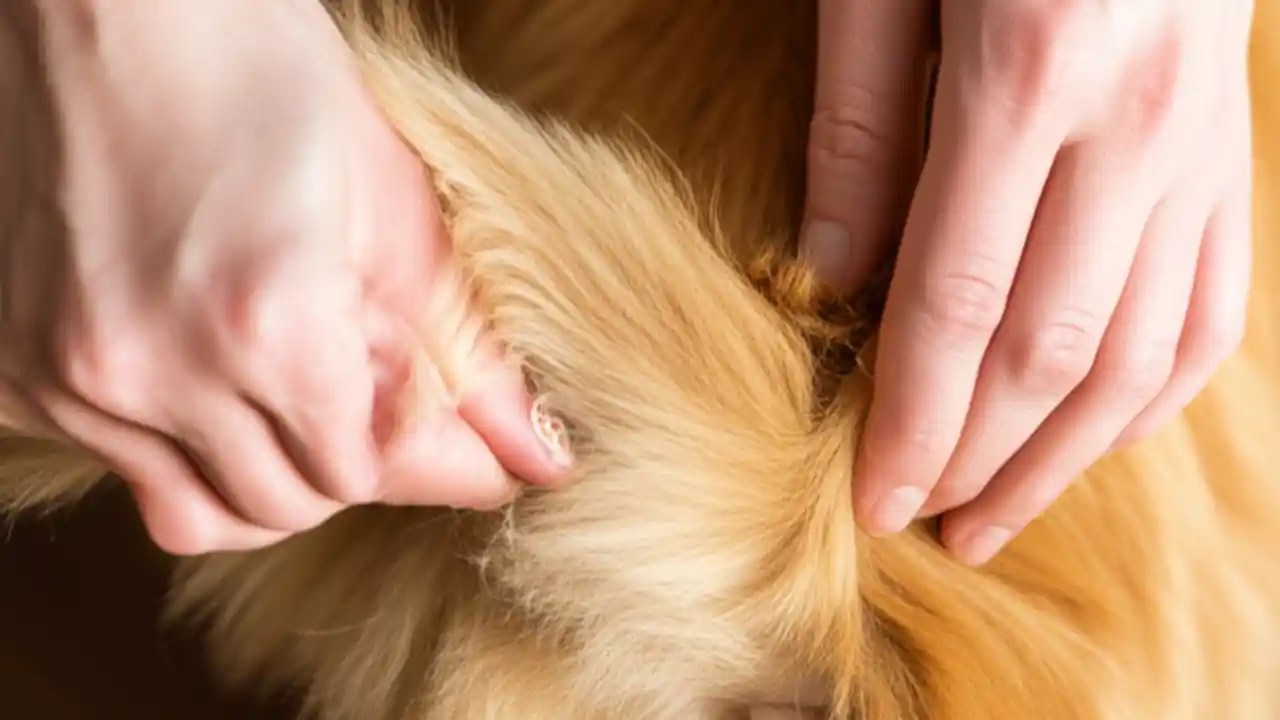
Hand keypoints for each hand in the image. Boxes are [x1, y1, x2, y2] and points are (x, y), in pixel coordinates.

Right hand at [0, 0, 572, 554]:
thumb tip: (542, 456)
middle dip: (350, 463)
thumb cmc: (259, 73)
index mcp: (270, 322)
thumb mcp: (391, 203)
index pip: (369, 473)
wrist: (104, 4)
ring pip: (198, 512)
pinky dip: (182, 445)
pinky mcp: (15, 371)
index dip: (430, 462)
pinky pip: (121, 468)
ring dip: (267, 474)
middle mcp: (155, 369)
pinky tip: (206, 369)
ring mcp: (68, 377)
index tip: (470, 451)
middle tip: (373, 398)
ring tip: (293, 395)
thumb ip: (468, 352)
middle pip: (290, 503)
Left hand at [803, 0, 1253, 563]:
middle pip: (1050, 350)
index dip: (913, 421)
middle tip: (919, 525)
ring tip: (995, 520)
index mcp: (1028, 72)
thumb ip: (857, 128)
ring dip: (1066, 455)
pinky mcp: (1231, 150)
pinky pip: (1210, 303)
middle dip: (978, 458)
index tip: (873, 503)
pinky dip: (1151, 391)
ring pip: (1142, 350)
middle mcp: (1135, 124)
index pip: (957, 303)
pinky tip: (1094, 440)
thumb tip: (830, 279)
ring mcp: (1202, 142)